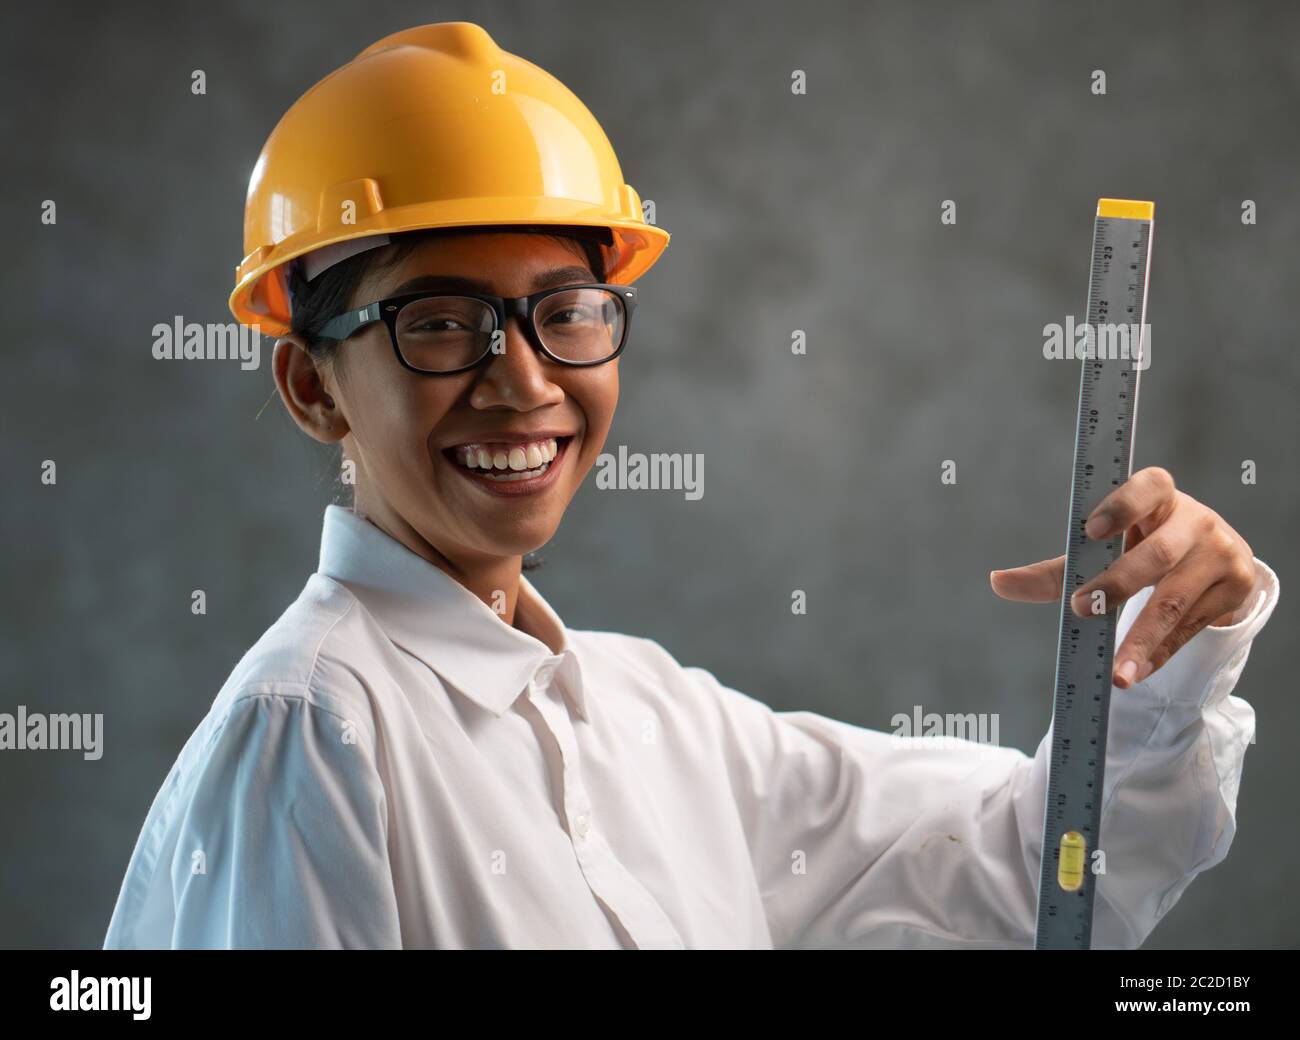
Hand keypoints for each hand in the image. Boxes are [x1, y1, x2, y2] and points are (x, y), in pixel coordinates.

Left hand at [989, 467, 1257, 688]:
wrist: (1213, 558)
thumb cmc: (1145, 543)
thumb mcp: (1108, 546)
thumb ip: (1057, 568)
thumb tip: (998, 582)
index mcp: (1160, 494)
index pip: (1147, 487)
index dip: (1121, 506)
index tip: (1090, 530)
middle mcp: (1196, 519)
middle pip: (1158, 554)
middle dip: (1118, 584)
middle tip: (1083, 608)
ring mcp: (1222, 553)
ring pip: (1175, 600)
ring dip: (1142, 639)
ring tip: (1117, 672)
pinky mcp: (1236, 587)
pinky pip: (1191, 627)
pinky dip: (1159, 653)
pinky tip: (1135, 672)